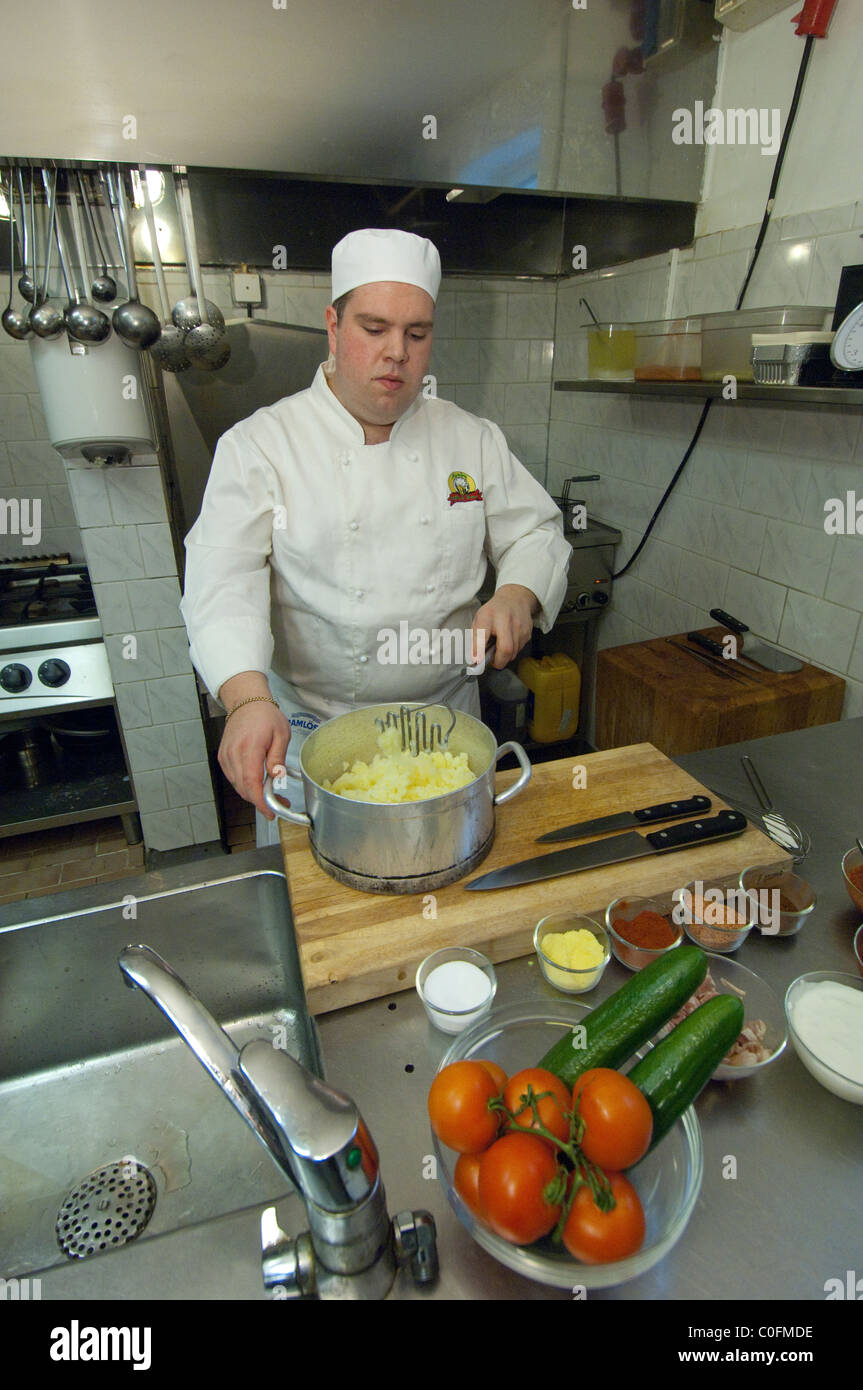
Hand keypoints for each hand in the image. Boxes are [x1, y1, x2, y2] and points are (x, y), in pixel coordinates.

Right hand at [218, 687, 291, 818]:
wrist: (246, 702)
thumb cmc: (265, 715)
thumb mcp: (281, 734)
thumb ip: (277, 758)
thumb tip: (277, 777)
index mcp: (249, 748)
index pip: (252, 783)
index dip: (260, 802)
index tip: (270, 812)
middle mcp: (233, 754)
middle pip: (244, 788)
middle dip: (261, 800)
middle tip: (279, 802)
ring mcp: (226, 757)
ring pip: (238, 786)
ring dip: (253, 793)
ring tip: (271, 792)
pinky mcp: (223, 757)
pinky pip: (233, 778)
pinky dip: (245, 784)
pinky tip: (258, 781)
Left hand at [472, 584, 538, 668]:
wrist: (515, 598)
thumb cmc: (494, 611)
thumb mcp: (479, 618)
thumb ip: (475, 637)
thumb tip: (474, 658)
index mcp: (488, 616)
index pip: (482, 635)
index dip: (479, 650)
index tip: (477, 660)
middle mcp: (505, 620)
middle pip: (505, 648)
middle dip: (498, 661)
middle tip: (493, 662)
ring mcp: (519, 626)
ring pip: (514, 652)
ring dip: (506, 656)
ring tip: (500, 647)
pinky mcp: (527, 632)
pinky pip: (519, 649)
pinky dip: (513, 651)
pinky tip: (509, 641)